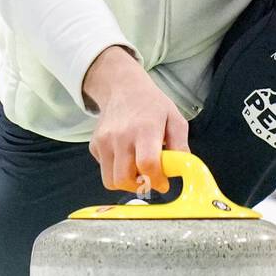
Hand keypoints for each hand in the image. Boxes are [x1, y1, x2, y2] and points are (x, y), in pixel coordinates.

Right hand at [82, 46, 189, 191]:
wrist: (123, 88)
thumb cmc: (152, 105)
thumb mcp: (175, 119)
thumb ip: (181, 145)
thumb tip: (180, 169)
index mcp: (145, 129)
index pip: (147, 164)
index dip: (156, 180)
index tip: (163, 183)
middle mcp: (121, 136)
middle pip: (124, 178)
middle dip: (139, 186)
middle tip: (149, 179)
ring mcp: (104, 141)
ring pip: (110, 180)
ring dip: (125, 182)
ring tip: (137, 171)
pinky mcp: (94, 145)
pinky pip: (104, 170)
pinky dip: (115, 170)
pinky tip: (125, 156)